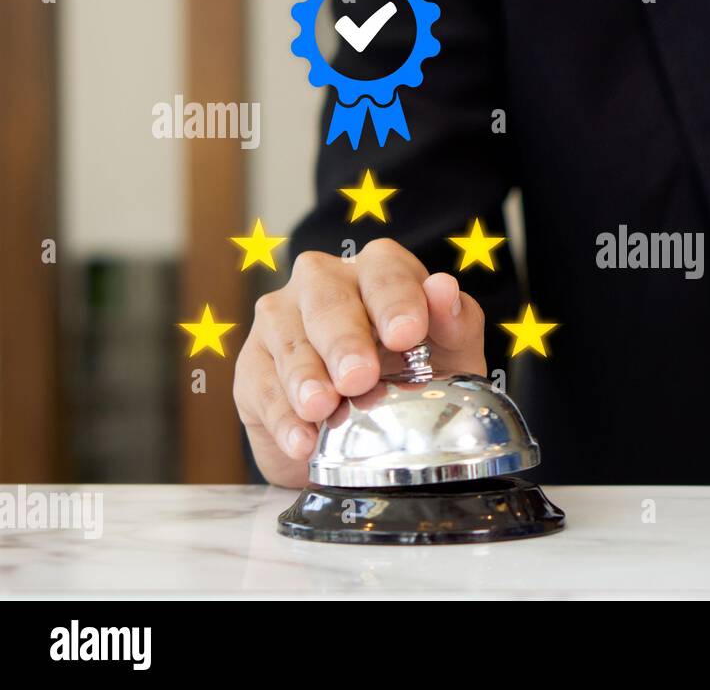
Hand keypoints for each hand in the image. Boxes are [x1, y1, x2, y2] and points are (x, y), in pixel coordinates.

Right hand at [234, 239, 486, 486]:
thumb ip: (456, 322)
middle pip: (326, 298)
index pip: (384, 270)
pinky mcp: (253, 365)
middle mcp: (324, 282)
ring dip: (304, 376)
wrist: (372, 430)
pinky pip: (261, 385)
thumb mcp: (451, 355)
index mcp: (378, 270)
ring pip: (287, 337)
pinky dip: (282, 417)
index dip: (395, 300)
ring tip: (322, 408)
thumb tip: (444, 290)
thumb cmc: (416, 375)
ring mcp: (282, 320)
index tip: (406, 334)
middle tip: (359, 377)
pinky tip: (301, 439)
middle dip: (344, 340)